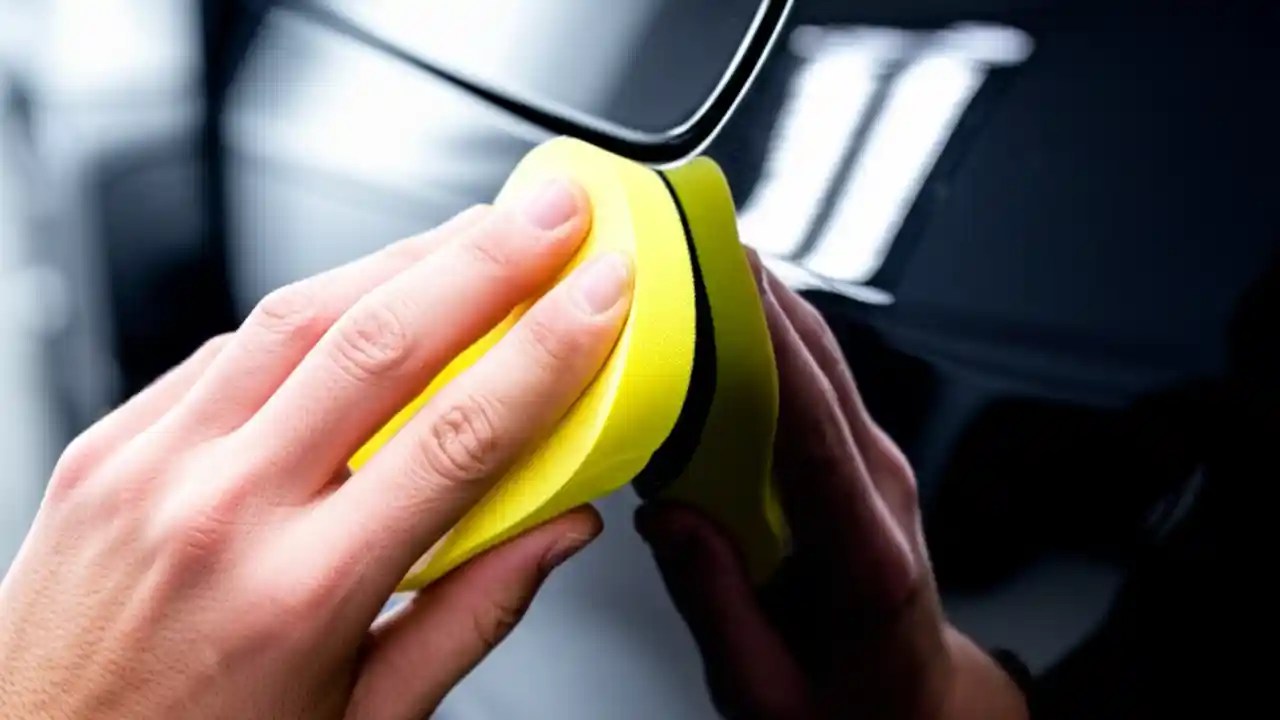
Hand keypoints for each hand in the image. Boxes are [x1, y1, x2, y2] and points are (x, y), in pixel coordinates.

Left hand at [0, 180, 632, 719]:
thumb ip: (469, 617)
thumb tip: (558, 531)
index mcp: (302, 592)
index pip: (459, 434)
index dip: (548, 349)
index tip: (601, 291)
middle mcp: (218, 511)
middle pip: (378, 340)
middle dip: (485, 259)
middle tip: (554, 212)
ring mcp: (150, 467)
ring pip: (296, 315)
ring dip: (401, 257)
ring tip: (476, 230)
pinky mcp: (110, 446)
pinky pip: (225, 348)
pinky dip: (310, 309)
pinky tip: (363, 296)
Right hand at [636, 260, 1027, 718]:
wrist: (916, 710)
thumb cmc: (851, 710)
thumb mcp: (767, 693)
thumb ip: (717, 603)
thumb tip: (666, 518)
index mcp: (865, 556)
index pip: (814, 430)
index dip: (769, 345)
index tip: (726, 282)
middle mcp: (882, 494)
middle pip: (823, 370)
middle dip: (758, 293)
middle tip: (692, 235)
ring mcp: (878, 470)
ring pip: (823, 363)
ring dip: (765, 302)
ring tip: (699, 254)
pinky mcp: (859, 463)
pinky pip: (814, 385)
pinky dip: (770, 340)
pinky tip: (725, 320)